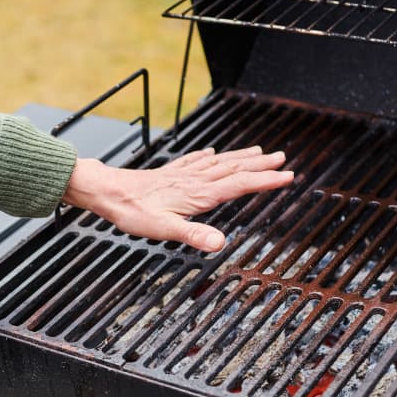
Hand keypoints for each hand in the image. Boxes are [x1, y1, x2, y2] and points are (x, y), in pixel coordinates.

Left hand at [62, 146, 293, 252]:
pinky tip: (211, 152)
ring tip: (259, 152)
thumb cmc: (133, 212)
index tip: (287, 176)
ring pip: (219, 162)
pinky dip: (209, 156)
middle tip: (283, 159)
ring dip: (241, 157)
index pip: (240, 184)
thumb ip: (194, 236)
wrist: (108, 192)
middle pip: (234, 169)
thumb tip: (220, 244)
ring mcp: (183, 174)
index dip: (265, 181)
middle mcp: (195, 180)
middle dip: (261, 165)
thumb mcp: (165, 230)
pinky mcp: (170, 173)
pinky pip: (196, 160)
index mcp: (199, 193)